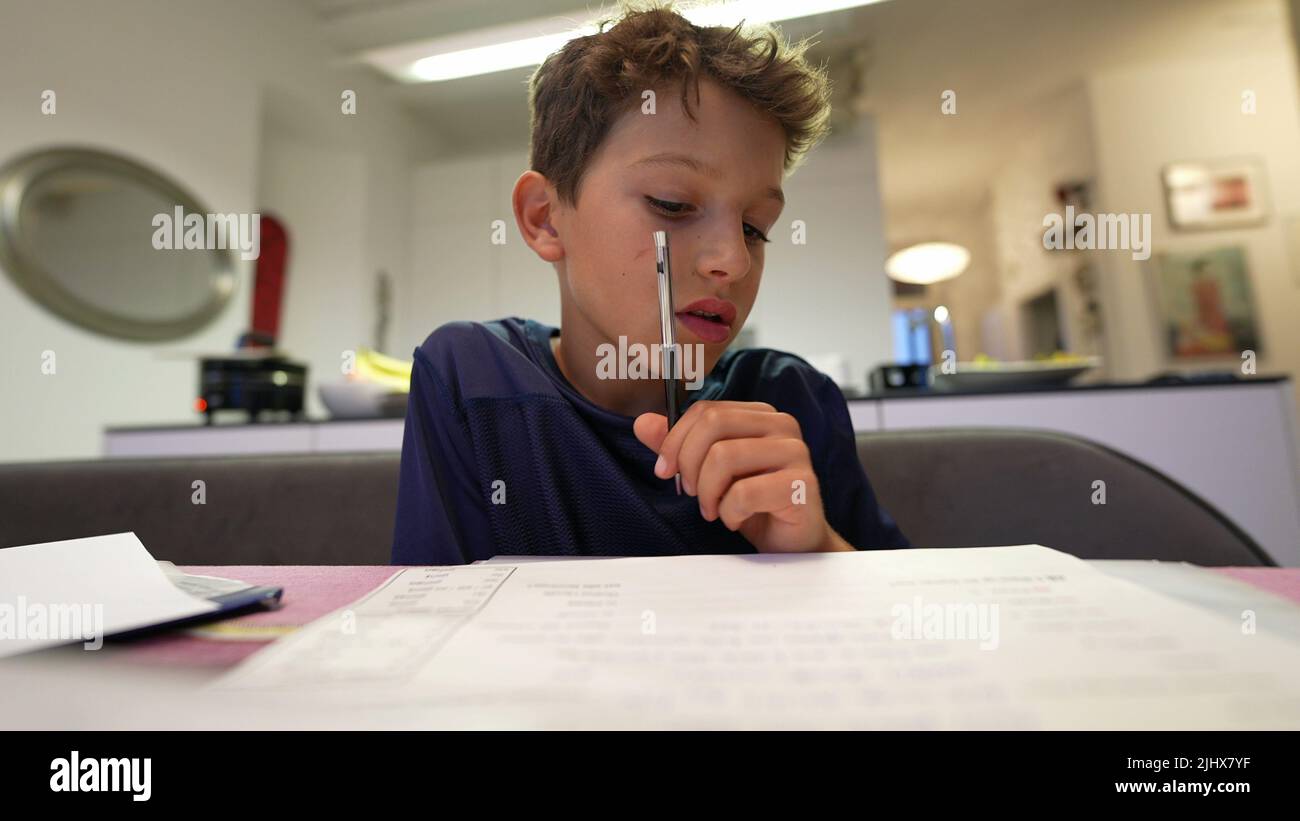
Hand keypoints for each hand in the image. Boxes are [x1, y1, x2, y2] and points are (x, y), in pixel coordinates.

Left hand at [633, 400, 852, 552]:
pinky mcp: (801, 484)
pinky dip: (729, 513)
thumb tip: (643, 423)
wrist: (791, 544)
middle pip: (713, 425)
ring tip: (714, 509)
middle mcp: (782, 425)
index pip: (706, 410)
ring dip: (707, 492)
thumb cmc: (753, 505)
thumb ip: (680, 446)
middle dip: (689, 463)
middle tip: (690, 492)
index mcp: (760, 415)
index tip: (665, 470)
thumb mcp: (709, 473)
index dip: (675, 440)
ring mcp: (795, 452)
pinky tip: (735, 520)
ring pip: (724, 456)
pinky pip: (744, 493)